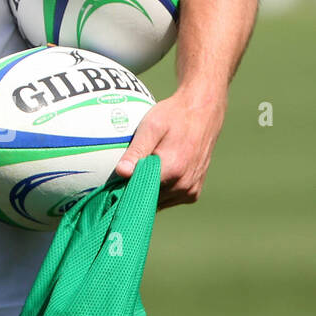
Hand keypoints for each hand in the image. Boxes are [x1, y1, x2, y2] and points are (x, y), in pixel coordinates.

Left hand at [114, 90, 227, 207]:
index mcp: (172, 171)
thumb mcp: (151, 127)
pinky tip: (152, 176)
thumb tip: (121, 172)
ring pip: (159, 202)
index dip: (124, 189)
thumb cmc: (174, 116)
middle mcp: (184, 186)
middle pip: (149, 199)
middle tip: (121, 176)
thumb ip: (137, 151)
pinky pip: (170, 199)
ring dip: (147, 192)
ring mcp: (190, 191)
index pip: (140, 192)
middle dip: (134, 191)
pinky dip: (159, 191)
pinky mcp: (194, 192)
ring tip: (136, 174)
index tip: (112, 184)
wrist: (202, 113)